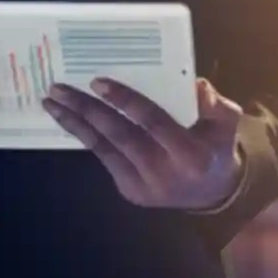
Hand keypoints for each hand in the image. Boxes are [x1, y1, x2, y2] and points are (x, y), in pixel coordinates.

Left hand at [43, 76, 242, 210]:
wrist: (212, 195)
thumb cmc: (216, 148)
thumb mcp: (226, 125)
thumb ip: (217, 105)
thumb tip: (197, 85)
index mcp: (189, 155)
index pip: (152, 122)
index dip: (125, 102)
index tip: (98, 82)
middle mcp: (163, 173)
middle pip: (119, 135)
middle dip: (86, 110)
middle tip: (60, 89)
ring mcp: (143, 186)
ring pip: (104, 149)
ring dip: (75, 124)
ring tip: (51, 103)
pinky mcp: (130, 191)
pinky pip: (104, 158)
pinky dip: (85, 137)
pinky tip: (68, 119)